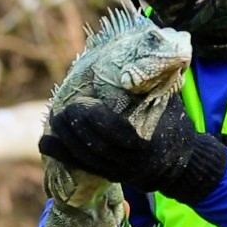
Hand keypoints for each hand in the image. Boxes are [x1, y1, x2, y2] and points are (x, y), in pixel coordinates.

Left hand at [38, 95, 226, 204]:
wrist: (181, 165)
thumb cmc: (174, 126)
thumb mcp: (169, 104)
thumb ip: (154, 83)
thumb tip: (140, 50)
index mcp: (148, 142)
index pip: (118, 134)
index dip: (98, 120)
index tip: (83, 103)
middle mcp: (131, 161)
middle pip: (96, 147)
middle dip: (77, 127)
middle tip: (65, 107)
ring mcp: (118, 171)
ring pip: (86, 158)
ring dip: (67, 138)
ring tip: (55, 118)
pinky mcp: (108, 175)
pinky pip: (81, 167)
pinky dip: (62, 154)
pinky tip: (44, 141)